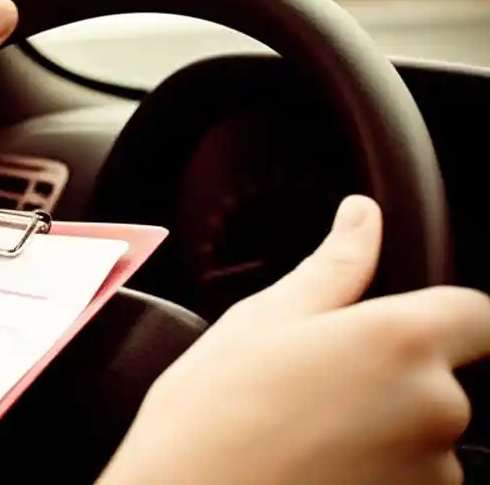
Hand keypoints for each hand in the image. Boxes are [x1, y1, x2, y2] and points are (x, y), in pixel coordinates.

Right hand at [100, 195, 489, 484]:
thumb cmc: (210, 419)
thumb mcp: (260, 323)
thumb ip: (332, 267)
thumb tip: (361, 215)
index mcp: (399, 340)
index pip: (475, 313)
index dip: (443, 316)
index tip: (391, 334)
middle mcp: (437, 406)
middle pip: (440, 380)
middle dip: (389, 382)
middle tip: (308, 394)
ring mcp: (433, 474)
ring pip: (422, 439)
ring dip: (381, 437)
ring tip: (302, 440)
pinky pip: (407, 483)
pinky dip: (373, 477)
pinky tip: (312, 472)